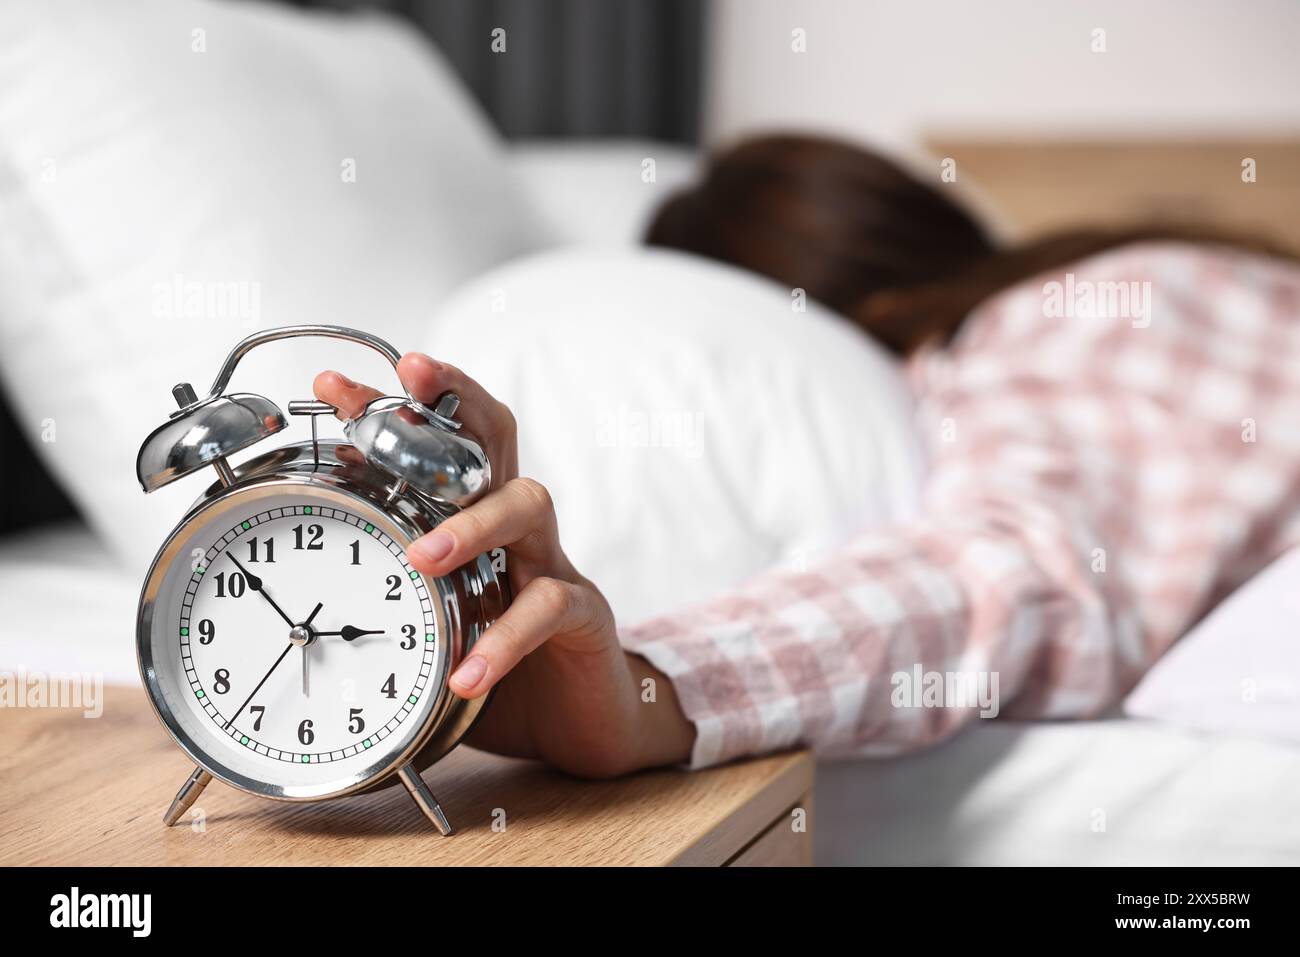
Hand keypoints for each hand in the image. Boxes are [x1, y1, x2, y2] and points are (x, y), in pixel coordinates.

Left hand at [314, 355, 695, 776]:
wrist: (582, 727)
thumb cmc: (500, 671)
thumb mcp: (430, 634)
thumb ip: (383, 615)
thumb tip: (290, 630)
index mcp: (472, 521)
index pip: (437, 444)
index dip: (390, 407)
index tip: (332, 386)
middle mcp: (513, 529)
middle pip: (493, 438)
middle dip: (452, 399)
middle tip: (410, 379)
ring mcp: (551, 565)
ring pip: (526, 505)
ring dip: (473, 521)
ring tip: (424, 557)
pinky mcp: (583, 615)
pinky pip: (548, 608)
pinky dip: (505, 637)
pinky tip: (467, 673)